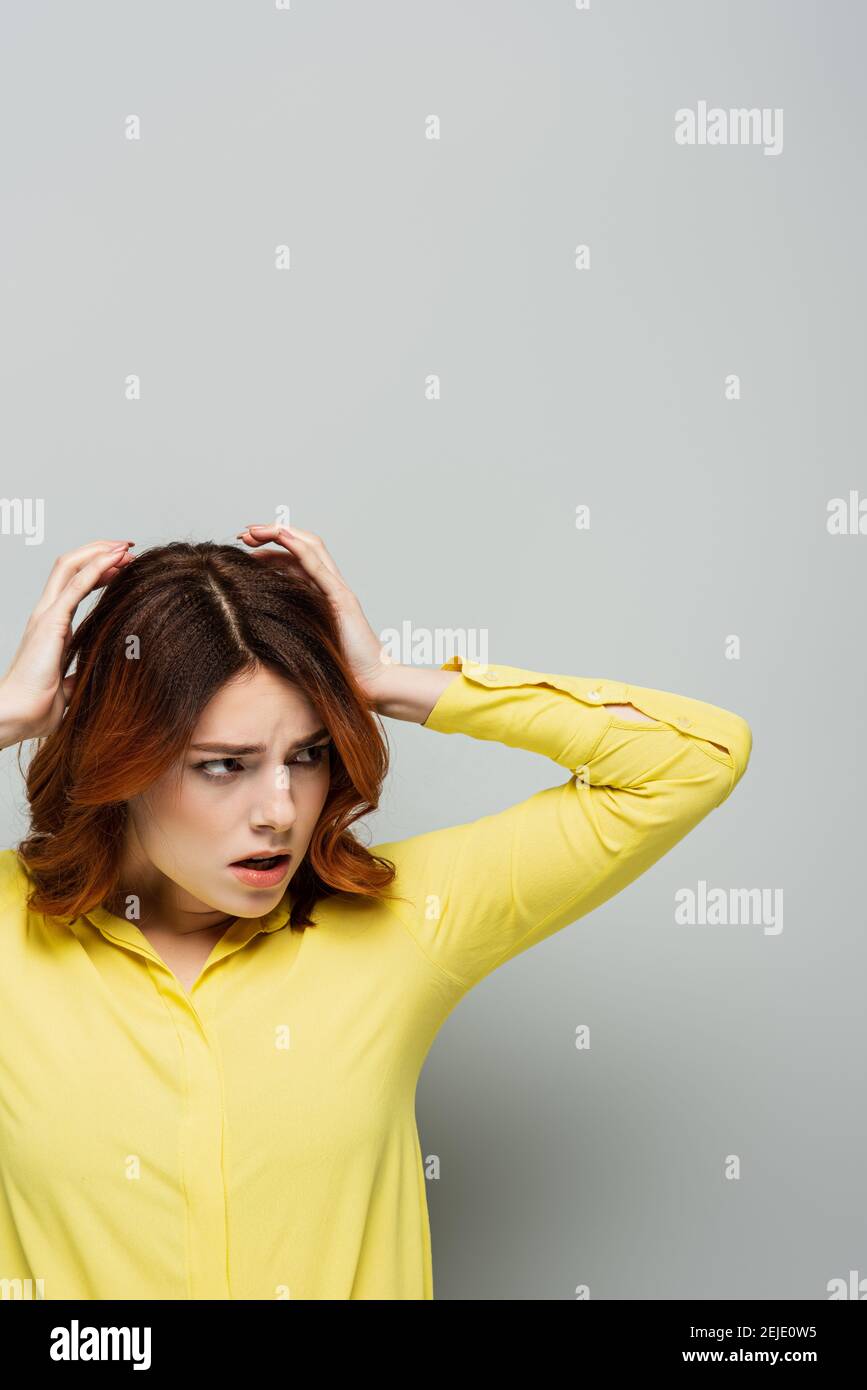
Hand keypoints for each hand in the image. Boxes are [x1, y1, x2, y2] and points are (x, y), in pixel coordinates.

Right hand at [0, 539, 134, 740]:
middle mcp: (47, 614)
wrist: (18, 716)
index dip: (99, 569)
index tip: (125, 564)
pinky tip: (116, 558)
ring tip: (126, 547)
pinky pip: (76, 585)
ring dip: (100, 552)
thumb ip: (82, 675)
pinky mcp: (51, 622)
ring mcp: (46, 615)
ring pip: (71, 566)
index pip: (75, 583)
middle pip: (71, 566)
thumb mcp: (71, 686)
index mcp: (53, 626)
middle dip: (100, 551)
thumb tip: (99, 675)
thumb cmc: (38, 707)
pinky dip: (97, 567)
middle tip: (129, 548)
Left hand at [235, 523, 396, 702]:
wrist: (370, 685)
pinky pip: (317, 566)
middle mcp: (330, 585)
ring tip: (252, 531)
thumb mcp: (304, 641)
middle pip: (301, 544)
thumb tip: (249, 625)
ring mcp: (338, 590)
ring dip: (279, 532)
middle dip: (270, 534)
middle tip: (241, 535)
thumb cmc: (338, 671)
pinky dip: (298, 547)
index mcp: (320, 594)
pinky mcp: (341, 599)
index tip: (241, 549)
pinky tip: (279, 536)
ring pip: (310, 546)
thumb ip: (287, 627)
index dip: (268, 549)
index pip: (293, 558)